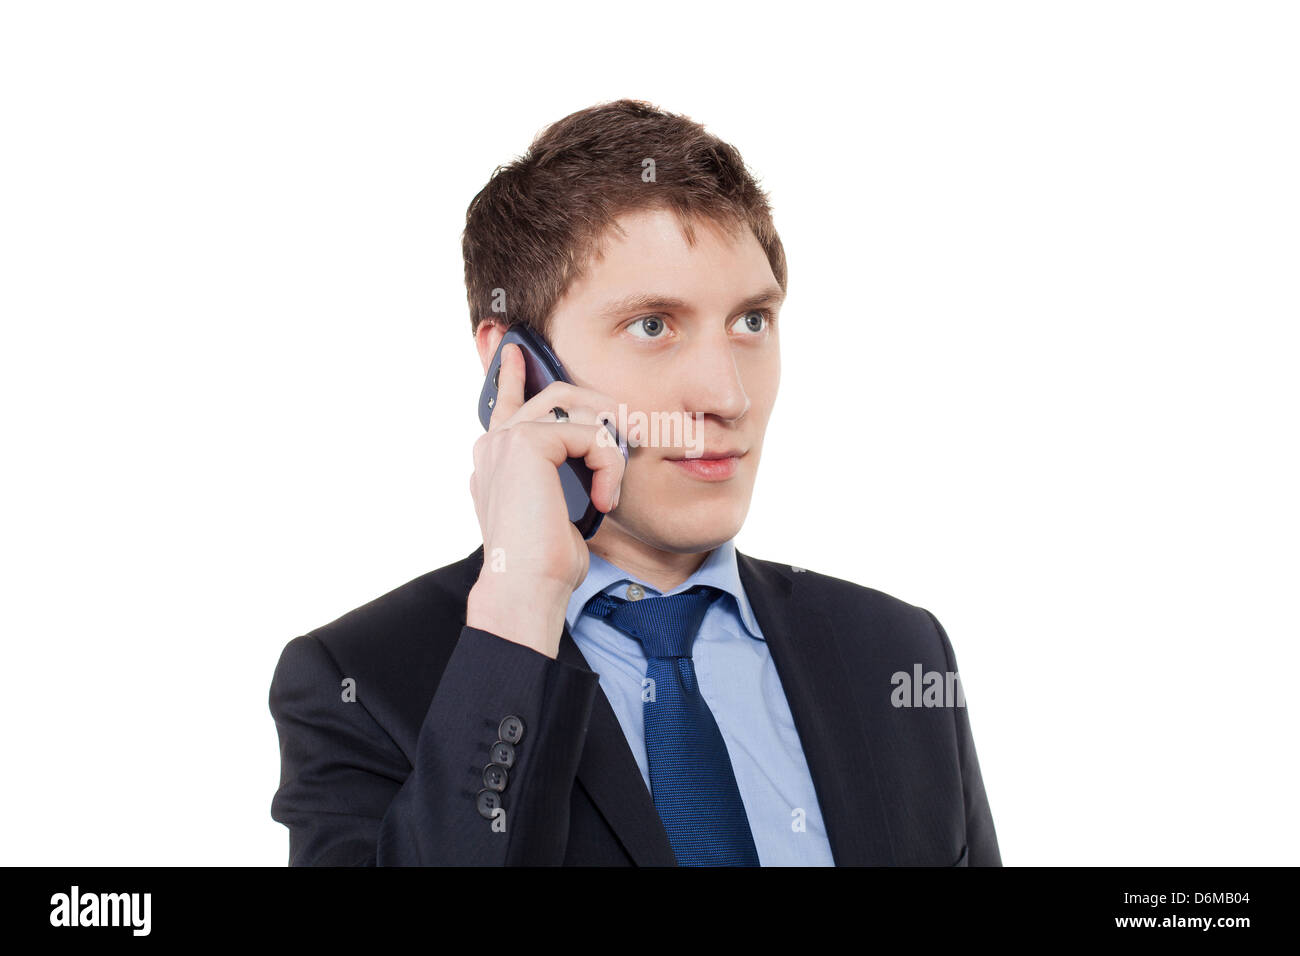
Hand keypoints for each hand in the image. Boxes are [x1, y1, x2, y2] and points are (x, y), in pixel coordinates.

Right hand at [466, 342, 626, 657]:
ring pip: (574, 406)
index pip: (503, 403)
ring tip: (615, 479)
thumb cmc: (546, 563)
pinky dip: (607, 463)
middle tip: (634, 430)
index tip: (513, 349)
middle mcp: (494, 444)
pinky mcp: (526, 443)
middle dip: (600, 405)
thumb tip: (590, 457)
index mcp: (495, 458)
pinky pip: (588, 432)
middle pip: (554, 394)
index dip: (508, 374)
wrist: (527, 588)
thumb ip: (559, 476)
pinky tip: (604, 497)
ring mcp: (506, 441)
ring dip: (609, 441)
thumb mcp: (559, 510)